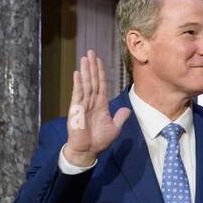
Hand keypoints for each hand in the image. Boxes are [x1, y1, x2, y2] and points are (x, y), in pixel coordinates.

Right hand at [63, 49, 131, 166]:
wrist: (87, 150)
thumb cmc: (99, 140)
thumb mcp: (114, 128)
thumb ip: (120, 118)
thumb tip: (127, 109)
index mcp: (101, 104)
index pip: (101, 84)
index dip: (101, 72)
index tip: (99, 60)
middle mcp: (91, 101)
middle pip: (93, 80)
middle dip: (92, 66)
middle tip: (91, 52)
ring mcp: (83, 104)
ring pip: (86, 84)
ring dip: (86, 70)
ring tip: (85, 58)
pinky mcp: (76, 109)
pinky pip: (78, 94)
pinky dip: (78, 83)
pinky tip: (78, 73)